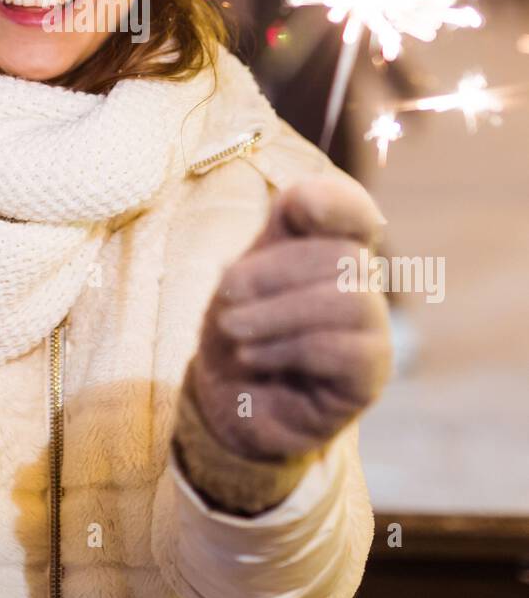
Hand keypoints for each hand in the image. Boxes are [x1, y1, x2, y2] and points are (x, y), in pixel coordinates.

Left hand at [189, 174, 392, 461]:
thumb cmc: (240, 328)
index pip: (354, 211)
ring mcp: (371, 328)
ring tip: (234, 331)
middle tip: (227, 297)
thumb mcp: (246, 271)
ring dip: (277, 314)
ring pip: (346, 300)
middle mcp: (360, 281)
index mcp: (329, 245)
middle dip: (273, 273)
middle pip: (341, 255)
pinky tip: (253, 358)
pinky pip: (341, 349)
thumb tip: (303, 198)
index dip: (337, 202)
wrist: (227, 399)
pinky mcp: (369, 373)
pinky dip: (286, 349)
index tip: (302, 210)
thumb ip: (276, 232)